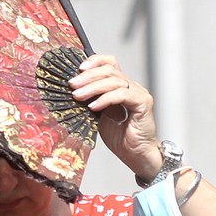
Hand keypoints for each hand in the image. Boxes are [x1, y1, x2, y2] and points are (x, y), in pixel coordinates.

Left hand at [67, 54, 159, 180]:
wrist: (134, 153)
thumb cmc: (118, 136)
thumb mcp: (98, 114)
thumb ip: (90, 100)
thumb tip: (72, 92)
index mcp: (120, 86)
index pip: (110, 63)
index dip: (94, 61)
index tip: (78, 69)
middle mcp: (131, 86)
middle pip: (110, 70)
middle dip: (88, 76)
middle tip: (72, 85)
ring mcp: (138, 93)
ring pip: (114, 81)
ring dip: (92, 87)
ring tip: (78, 96)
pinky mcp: (143, 103)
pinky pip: (122, 94)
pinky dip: (105, 99)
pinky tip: (93, 106)